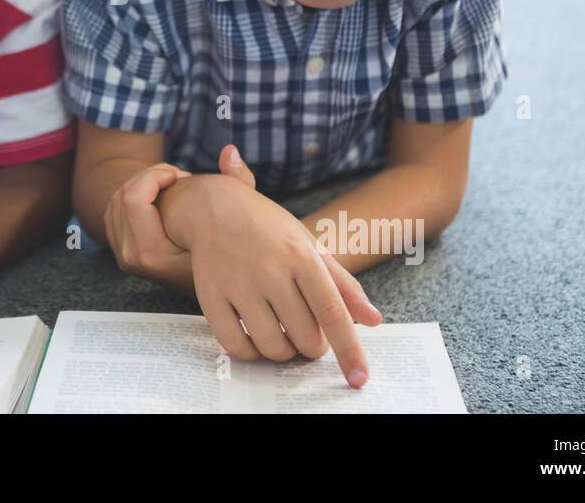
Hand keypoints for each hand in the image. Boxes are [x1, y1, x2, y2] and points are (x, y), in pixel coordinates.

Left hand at [103, 146, 255, 291]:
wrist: (209, 280)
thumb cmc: (227, 248)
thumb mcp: (237, 216)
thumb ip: (239, 181)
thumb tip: (229, 150)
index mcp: (152, 255)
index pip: (133, 199)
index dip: (156, 176)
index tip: (180, 176)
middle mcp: (132, 258)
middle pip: (124, 194)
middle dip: (153, 177)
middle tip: (180, 179)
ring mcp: (124, 256)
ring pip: (117, 198)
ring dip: (144, 184)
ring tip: (174, 188)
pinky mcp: (120, 249)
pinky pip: (114, 208)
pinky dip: (136, 193)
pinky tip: (162, 198)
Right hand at [165, 149, 382, 387]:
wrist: (215, 206)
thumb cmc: (269, 228)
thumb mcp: (310, 245)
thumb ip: (343, 284)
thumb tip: (374, 320)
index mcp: (301, 256)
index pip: (332, 312)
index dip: (348, 349)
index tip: (358, 377)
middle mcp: (270, 270)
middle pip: (304, 337)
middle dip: (313, 347)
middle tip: (307, 334)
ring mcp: (238, 284)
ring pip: (272, 346)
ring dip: (284, 352)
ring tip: (283, 335)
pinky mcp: (210, 295)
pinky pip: (235, 345)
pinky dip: (251, 353)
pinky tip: (256, 339)